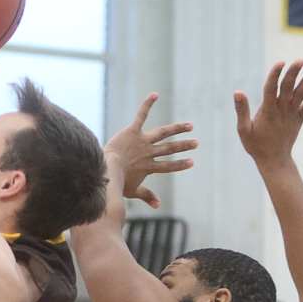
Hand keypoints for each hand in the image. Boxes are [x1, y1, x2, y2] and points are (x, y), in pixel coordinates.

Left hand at [104, 93, 194, 208]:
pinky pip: (142, 115)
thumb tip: (158, 205)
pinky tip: (155, 95)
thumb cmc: (116, 182)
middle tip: (196, 143)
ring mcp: (142, 141)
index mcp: (149, 167)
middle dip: (183, 146)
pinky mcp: (132, 130)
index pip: (168, 166)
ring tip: (189, 126)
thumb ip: (146, 195)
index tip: (191, 162)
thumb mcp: (132, 190)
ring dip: (177, 129)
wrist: (106, 169)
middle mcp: (148, 153)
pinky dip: (148, 104)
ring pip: (163, 133)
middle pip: (169, 149)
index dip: (179, 165)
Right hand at [234, 60, 302, 167]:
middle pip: (288, 88)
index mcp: (267, 112)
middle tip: (301, 60)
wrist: (274, 160)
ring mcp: (292, 115)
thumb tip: (237, 91)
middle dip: (294, 73)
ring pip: (300, 95)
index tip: (281, 62)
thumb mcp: (243, 129)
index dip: (276, 74)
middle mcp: (281, 111)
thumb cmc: (255, 145)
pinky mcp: (299, 119)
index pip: (271, 89)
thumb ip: (242, 110)